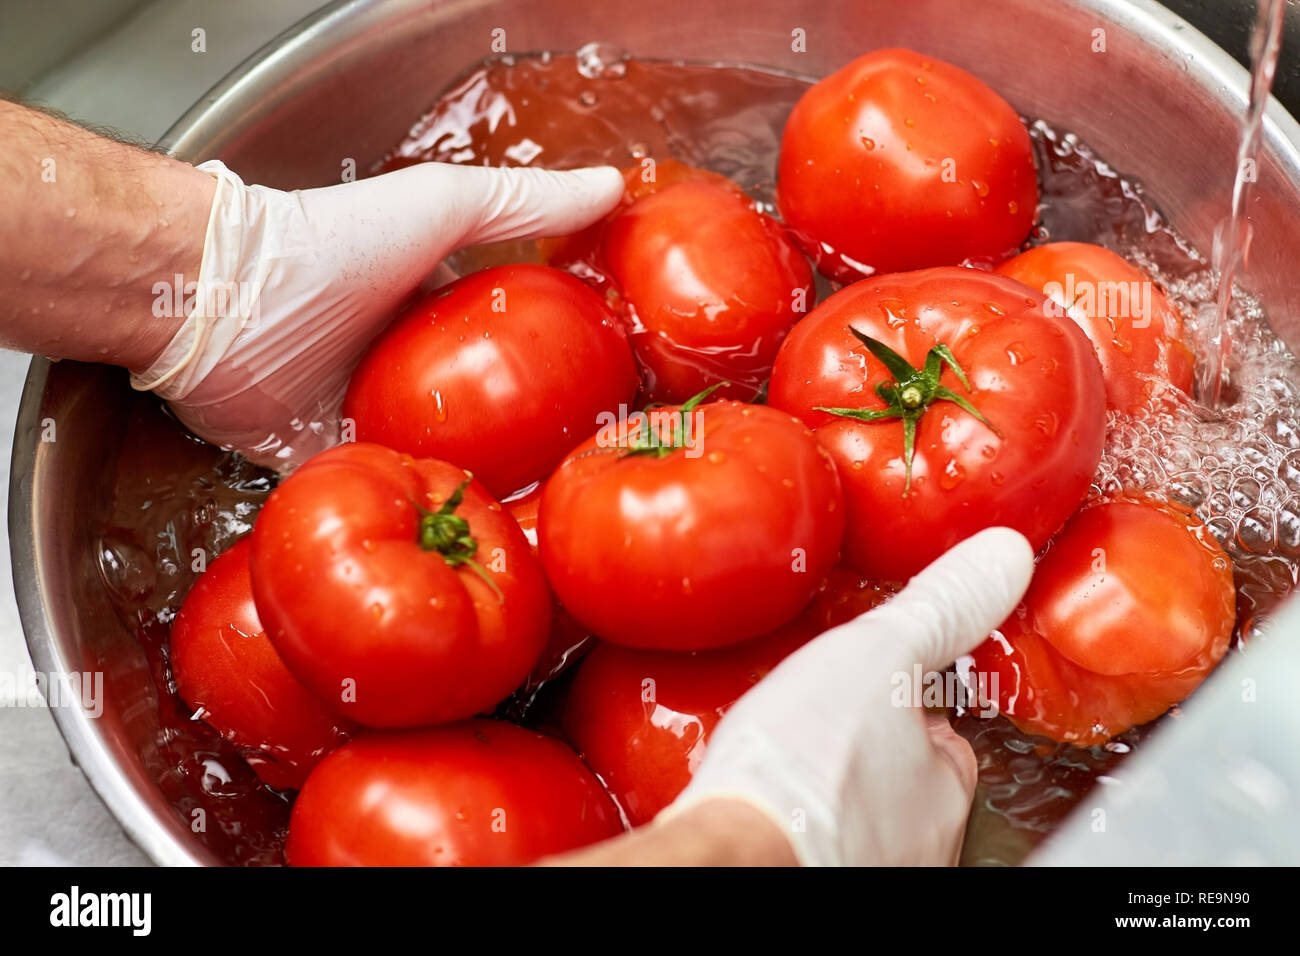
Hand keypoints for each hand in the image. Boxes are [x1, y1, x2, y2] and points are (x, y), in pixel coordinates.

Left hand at [130, 160, 623, 468]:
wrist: (223, 299)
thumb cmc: (330, 244)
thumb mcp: (441, 207)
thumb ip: (523, 202)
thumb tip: (612, 186)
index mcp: (425, 311)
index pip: (502, 344)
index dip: (550, 367)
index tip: (600, 397)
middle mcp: (395, 363)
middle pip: (471, 409)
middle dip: (517, 438)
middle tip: (572, 469)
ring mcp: (357, 413)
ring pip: (429, 456)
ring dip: (469, 480)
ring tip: (531, 513)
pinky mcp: (318, 456)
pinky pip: (374, 489)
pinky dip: (405, 504)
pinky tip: (455, 527)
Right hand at [664, 526, 1034, 865]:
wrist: (737, 852)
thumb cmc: (808, 772)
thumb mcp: (882, 655)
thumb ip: (940, 608)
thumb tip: (1007, 554)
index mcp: (947, 789)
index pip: (946, 736)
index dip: (913, 701)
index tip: (882, 678)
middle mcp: (919, 843)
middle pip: (901, 779)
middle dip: (869, 746)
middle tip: (823, 711)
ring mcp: (863, 866)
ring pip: (855, 814)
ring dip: (828, 784)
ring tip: (784, 748)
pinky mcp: (796, 872)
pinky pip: (802, 835)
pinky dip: (786, 813)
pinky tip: (755, 792)